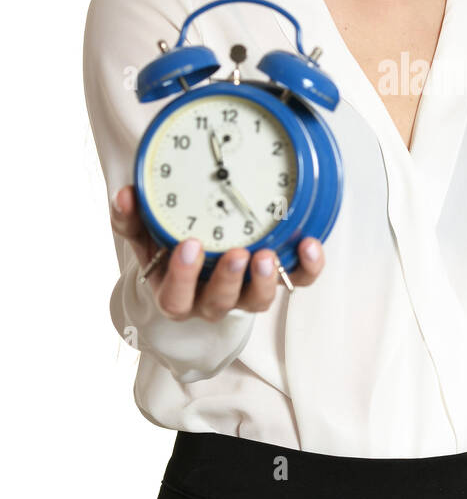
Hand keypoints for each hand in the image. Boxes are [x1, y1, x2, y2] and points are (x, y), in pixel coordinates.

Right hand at [109, 184, 324, 322]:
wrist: (200, 258)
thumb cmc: (170, 245)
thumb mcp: (146, 234)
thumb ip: (133, 217)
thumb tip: (124, 195)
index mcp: (176, 291)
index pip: (175, 297)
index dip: (182, 277)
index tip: (189, 244)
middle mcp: (211, 299)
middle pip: (218, 303)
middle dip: (228, 280)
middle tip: (237, 254)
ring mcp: (245, 293)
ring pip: (257, 300)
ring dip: (264, 279)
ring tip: (268, 255)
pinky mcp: (276, 281)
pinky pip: (296, 281)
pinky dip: (307, 267)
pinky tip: (309, 244)